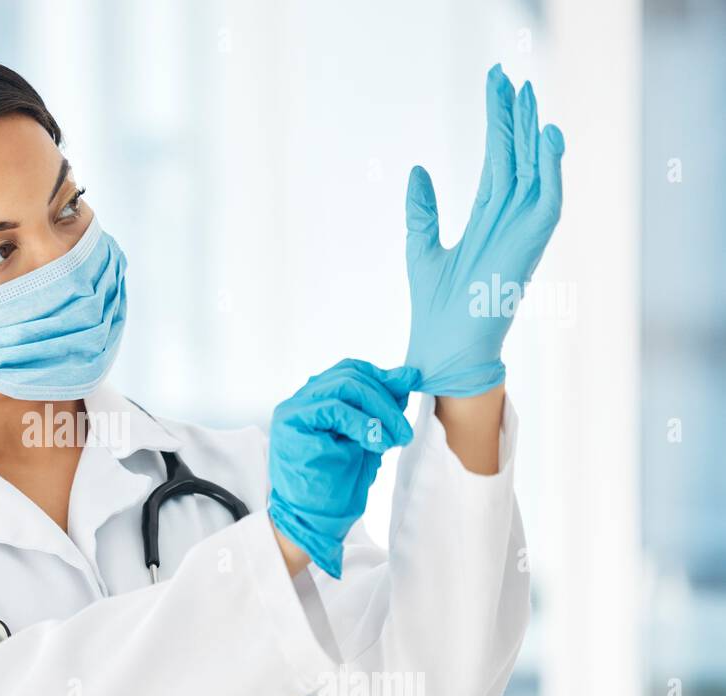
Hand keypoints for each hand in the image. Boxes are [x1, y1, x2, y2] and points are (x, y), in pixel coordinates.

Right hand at [268, 359, 420, 578]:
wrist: (313, 520)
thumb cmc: (337, 484)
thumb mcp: (369, 439)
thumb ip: (382, 408)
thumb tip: (408, 375)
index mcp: (316, 401)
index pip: (351, 372)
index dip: (382, 379)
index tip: (407, 398)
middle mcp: (301, 400)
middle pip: (350, 375)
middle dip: (386, 398)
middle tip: (404, 432)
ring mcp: (293, 410)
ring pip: (345, 386)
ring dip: (379, 411)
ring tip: (394, 439)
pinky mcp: (291, 423)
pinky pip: (335, 408)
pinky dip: (363, 424)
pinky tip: (377, 444)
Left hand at [404, 63, 564, 396]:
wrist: (441, 347)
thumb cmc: (433, 306)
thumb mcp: (420, 245)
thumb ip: (422, 208)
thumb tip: (418, 169)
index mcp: (487, 218)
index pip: (498, 158)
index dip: (498, 121)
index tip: (497, 83)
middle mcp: (509, 220)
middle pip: (518, 156)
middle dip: (514, 116)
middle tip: (509, 76)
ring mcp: (523, 231)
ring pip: (534, 170)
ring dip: (532, 132)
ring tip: (528, 94)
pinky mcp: (530, 247)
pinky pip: (548, 200)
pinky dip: (550, 169)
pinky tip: (546, 136)